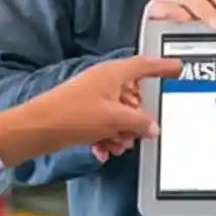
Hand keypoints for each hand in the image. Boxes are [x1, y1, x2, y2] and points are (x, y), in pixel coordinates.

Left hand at [0, 55, 181, 166]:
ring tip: (117, 145)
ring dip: (121, 131)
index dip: (163, 67)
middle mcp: (104, 81)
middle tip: (140, 133)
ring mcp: (93, 96)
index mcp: (113, 73)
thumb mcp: (114, 119)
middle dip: (137, 117)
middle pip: (133, 95)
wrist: (38, 129)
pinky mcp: (83, 112)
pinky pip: (104, 123)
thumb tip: (153, 126)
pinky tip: (102, 150)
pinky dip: (106, 136)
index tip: (177, 69)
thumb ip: (139, 122)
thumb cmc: (72, 115)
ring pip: (118, 113)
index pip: (145, 65)